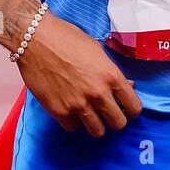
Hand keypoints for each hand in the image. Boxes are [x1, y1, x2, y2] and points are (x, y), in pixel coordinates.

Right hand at [16, 9, 141, 136]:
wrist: (35, 39)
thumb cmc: (67, 39)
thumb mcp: (97, 51)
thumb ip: (111, 72)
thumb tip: (126, 86)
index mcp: (111, 76)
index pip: (134, 107)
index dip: (132, 110)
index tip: (126, 110)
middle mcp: (98, 93)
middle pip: (118, 124)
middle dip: (115, 119)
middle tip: (107, 113)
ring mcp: (78, 104)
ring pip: (97, 131)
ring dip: (95, 124)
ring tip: (90, 114)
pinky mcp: (58, 111)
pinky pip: (73, 127)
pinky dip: (73, 121)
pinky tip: (70, 109)